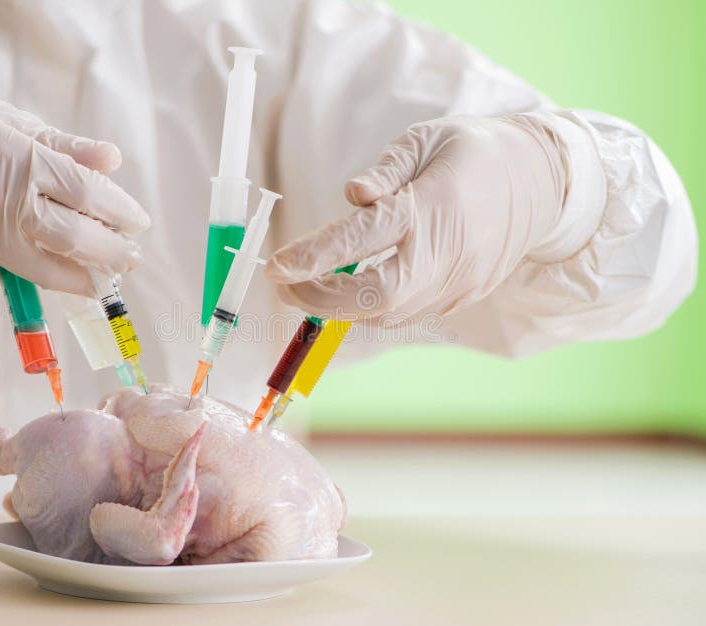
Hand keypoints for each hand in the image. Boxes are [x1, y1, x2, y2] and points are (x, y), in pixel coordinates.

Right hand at [0, 87, 149, 293]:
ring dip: (81, 277)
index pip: (85, 192)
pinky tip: (31, 257)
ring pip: (45, 271)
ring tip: (101, 278)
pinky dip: (25, 269)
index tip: (138, 222)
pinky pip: (4, 275)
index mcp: (12, 157)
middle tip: (131, 258)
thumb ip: (61, 146)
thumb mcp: (2, 120)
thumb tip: (112, 161)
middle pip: (74, 238)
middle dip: (112, 253)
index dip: (118, 210)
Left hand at [266, 115, 567, 324]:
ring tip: (313, 286)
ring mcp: (460, 281)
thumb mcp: (428, 141)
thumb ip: (387, 171)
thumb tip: (351, 196)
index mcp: (434, 205)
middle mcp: (448, 252)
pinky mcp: (464, 296)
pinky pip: (409, 314)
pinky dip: (373, 307)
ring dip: (343, 306)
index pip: (364, 238)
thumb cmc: (476, 152)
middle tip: (287, 284)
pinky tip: (355, 290)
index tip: (276, 267)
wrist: (542, 183)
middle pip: (376, 296)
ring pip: (390, 314)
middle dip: (322, 298)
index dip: (316, 256)